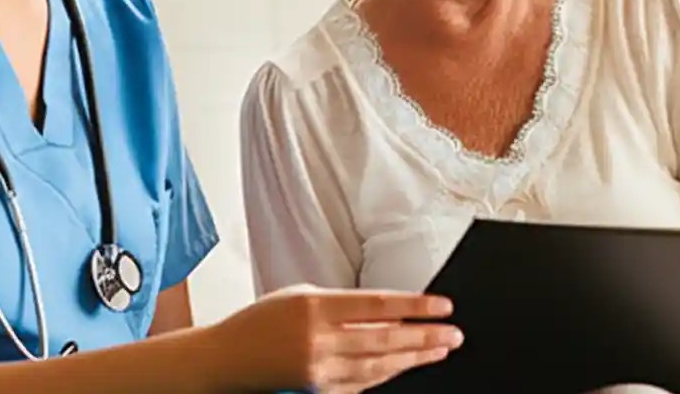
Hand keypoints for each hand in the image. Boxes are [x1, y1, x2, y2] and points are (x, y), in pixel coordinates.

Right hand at [211, 284, 463, 392]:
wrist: (225, 359)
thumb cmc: (261, 322)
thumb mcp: (299, 296)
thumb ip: (340, 304)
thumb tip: (384, 310)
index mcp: (315, 307)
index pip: (377, 306)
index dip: (415, 307)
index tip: (442, 307)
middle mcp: (319, 340)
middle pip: (385, 339)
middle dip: (425, 337)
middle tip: (453, 334)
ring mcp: (319, 370)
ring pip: (379, 365)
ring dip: (413, 357)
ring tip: (438, 350)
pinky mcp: (318, 391)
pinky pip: (362, 384)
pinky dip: (387, 374)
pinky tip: (405, 365)